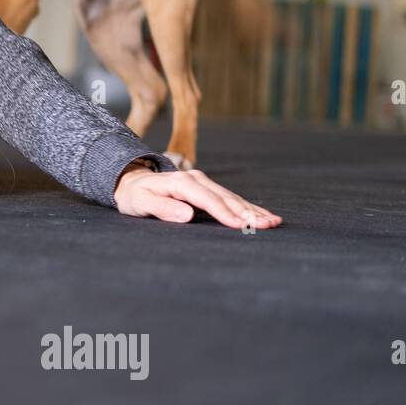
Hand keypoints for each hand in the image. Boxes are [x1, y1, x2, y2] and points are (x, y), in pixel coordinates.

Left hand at [114, 162, 281, 230]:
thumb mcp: (141, 203)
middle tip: (269, 225)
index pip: (207, 200)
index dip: (224, 213)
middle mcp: (196, 180)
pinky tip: (262, 215)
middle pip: (226, 198)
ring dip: (253, 210)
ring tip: (273, 221)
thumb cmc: (135, 196)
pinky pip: (229, 198)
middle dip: (248, 212)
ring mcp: (203, 182)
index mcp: (181, 183)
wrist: (132, 183)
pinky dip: (247, 207)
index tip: (240, 225)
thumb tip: (186, 215)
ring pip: (232, 198)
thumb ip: (162, 209)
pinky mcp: (206, 188)